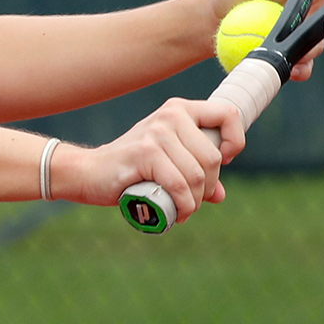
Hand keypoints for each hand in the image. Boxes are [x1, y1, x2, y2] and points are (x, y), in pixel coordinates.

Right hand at [51, 97, 244, 223]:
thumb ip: (194, 173)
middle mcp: (170, 115)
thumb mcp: (168, 164)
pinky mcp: (145, 152)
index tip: (223, 162)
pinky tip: (176, 213)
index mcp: (180, 110)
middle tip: (191, 200)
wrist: (88, 173)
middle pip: (212, 158)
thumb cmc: (131, 169)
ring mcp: (156, 132)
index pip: (228, 115)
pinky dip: (182, 206)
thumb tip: (220, 194)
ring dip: (194, 202)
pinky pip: (179, 185)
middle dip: (207, 188)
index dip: (235, 143)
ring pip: (197, 175)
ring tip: (182, 209)